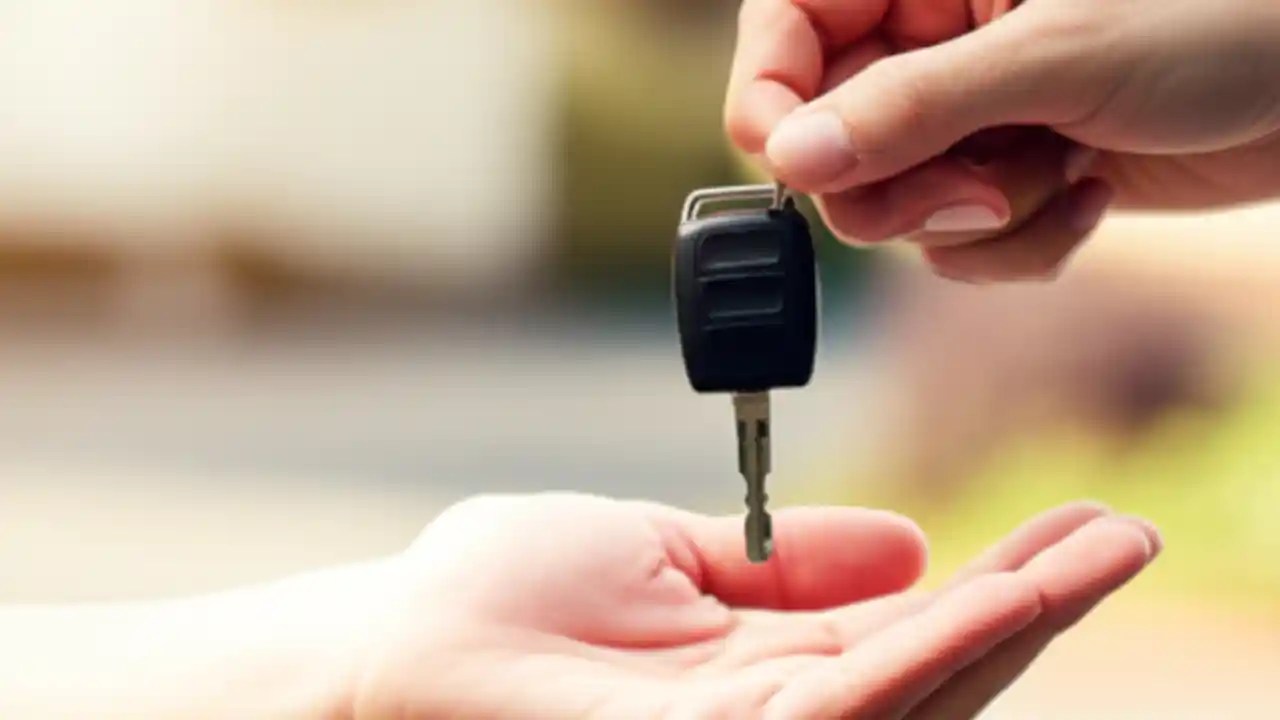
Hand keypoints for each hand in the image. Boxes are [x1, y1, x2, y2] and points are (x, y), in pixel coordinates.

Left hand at [350, 494, 1159, 717]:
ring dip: (1001, 632)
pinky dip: (917, 662)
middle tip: (1120, 538)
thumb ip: (783, 563)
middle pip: (930, 674)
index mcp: (765, 669)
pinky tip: (983, 602)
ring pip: (904, 701)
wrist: (391, 649)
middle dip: (1030, 609)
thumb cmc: (506, 601)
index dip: (995, 584)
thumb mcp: (667, 557)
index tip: (1070, 525)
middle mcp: (771, 719)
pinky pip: (830, 714)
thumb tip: (906, 541)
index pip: (907, 631)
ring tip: (1084, 563)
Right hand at [724, 0, 1279, 281]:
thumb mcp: (1058, 57)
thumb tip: (794, 157)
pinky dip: (1019, 241)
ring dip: (975, 216)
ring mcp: (966, 110)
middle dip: (899, 185)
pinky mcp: (1005, 170)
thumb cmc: (1227, 20)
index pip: (784, 28)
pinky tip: (1088, 197)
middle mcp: (932, 38)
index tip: (794, 165)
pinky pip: (954, 238)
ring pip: (891, 201)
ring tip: (1062, 175)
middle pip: (829, 135)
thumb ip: (914, 107)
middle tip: (976, 192)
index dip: (769, 99)